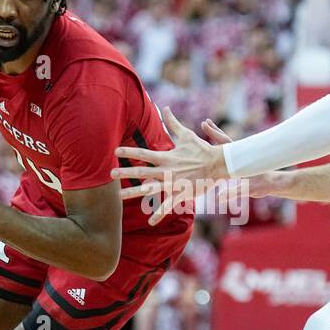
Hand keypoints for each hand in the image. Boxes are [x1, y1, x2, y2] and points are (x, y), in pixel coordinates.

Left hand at [112, 109, 230, 225]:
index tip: (115, 150)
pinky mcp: (181, 194)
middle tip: (111, 173)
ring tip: (119, 196)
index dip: (129, 151)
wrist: (218, 164)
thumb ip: (173, 123)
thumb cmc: (202, 149)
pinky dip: (158, 214)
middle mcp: (167, 170)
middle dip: (125, 172)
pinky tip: (150, 222)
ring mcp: (173, 183)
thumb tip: (165, 107)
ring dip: (134, 193)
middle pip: (142, 172)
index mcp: (167, 156)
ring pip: (149, 190)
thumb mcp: (187, 135)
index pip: (144, 153)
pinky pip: (167, 205)